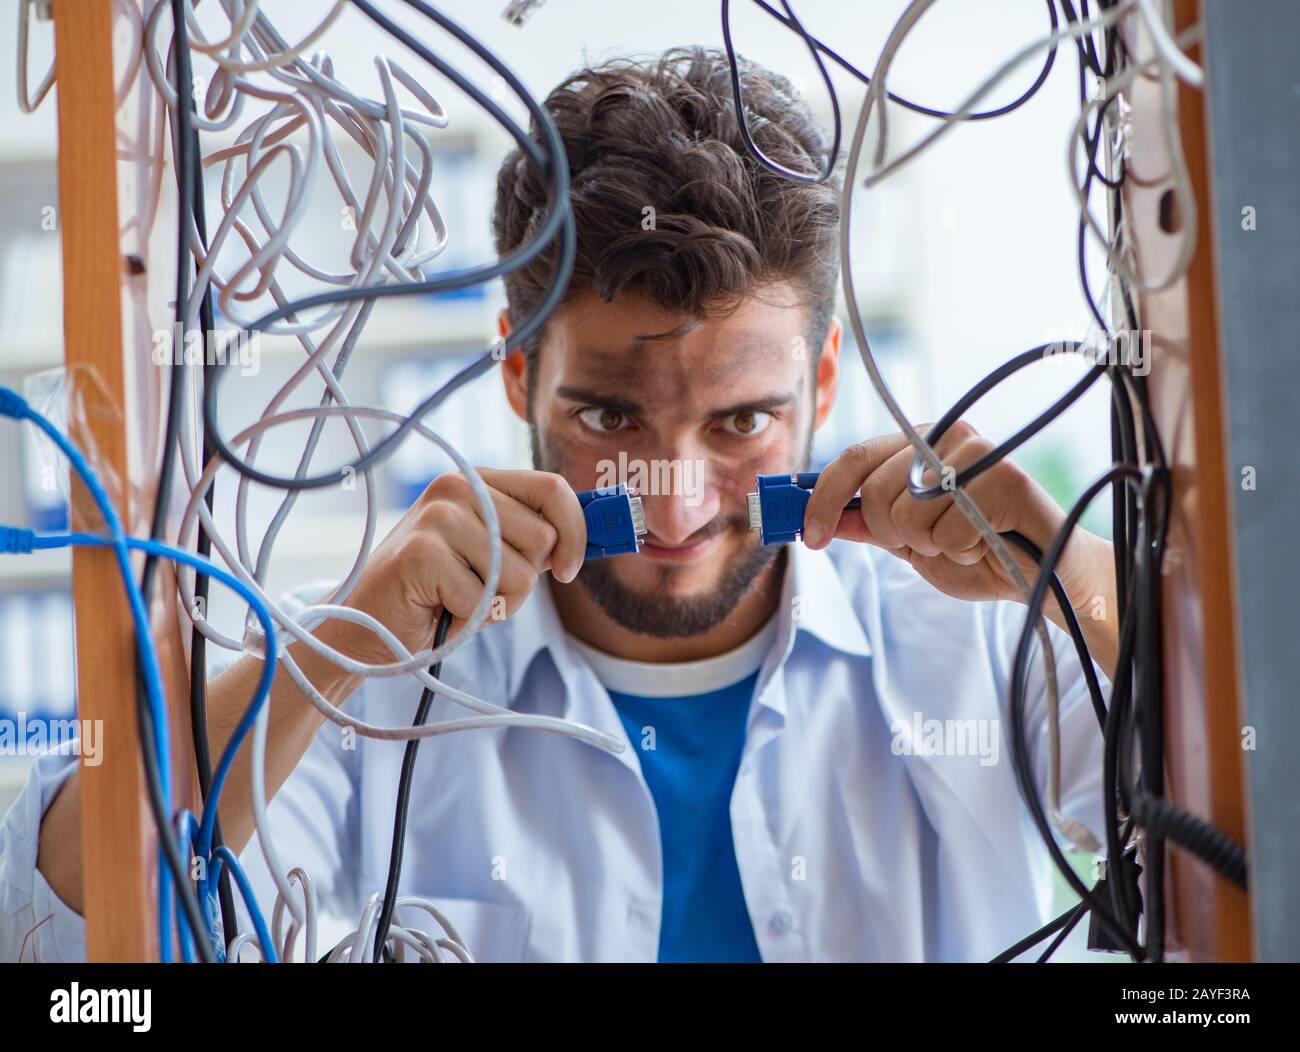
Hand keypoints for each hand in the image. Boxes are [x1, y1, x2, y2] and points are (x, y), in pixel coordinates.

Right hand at [311, 468, 586, 667]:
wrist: (365, 625)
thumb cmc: (437, 592)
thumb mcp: (493, 556)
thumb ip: (536, 540)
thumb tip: (603, 534)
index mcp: (479, 481)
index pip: (553, 488)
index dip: (575, 532)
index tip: (570, 569)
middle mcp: (457, 487)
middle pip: (542, 541)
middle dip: (523, 582)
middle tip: (481, 588)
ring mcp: (437, 517)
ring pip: (519, 576)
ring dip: (496, 605)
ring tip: (457, 599)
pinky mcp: (421, 554)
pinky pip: (484, 601)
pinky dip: (468, 621)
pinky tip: (439, 609)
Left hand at [802, 422, 1117, 671]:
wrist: (1041, 575)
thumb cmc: (976, 552)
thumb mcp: (908, 542)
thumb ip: (867, 524)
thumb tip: (820, 516)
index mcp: (917, 442)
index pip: (852, 459)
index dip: (822, 500)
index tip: (810, 538)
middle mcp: (944, 436)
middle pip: (873, 492)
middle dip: (889, 535)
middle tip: (923, 545)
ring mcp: (976, 453)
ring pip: (906, 515)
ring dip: (928, 547)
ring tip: (960, 542)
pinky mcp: (1005, 478)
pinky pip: (948, 532)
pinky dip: (961, 552)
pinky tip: (984, 544)